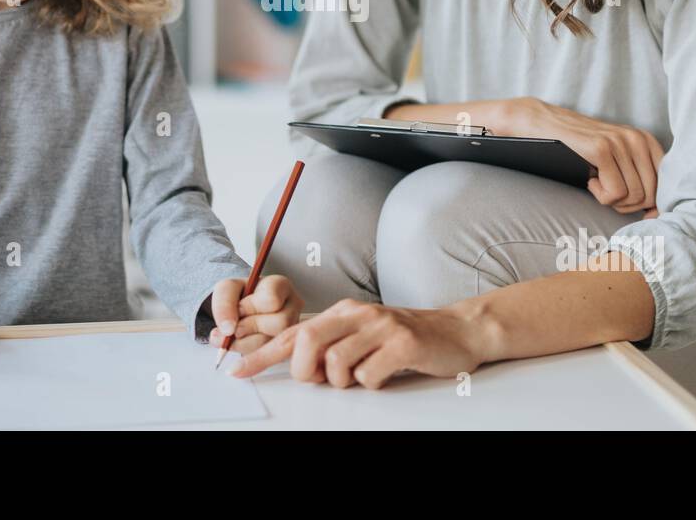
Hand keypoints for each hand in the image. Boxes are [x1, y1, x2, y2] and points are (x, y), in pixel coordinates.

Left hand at [207, 275, 303, 354]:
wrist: (240, 309)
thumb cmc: (239, 296)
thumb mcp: (226, 290)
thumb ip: (224, 303)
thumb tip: (228, 329)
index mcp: (281, 286)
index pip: (272, 299)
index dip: (250, 307)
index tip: (239, 307)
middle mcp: (293, 307)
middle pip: (280, 323)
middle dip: (250, 327)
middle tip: (237, 325)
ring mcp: (291, 329)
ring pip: (274, 343)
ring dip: (247, 342)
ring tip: (237, 335)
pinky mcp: (286, 348)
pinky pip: (270, 357)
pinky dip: (248, 353)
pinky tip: (242, 343)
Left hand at [230, 299, 483, 387]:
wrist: (458, 331)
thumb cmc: (405, 338)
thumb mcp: (363, 335)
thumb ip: (331, 346)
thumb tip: (298, 367)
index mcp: (343, 312)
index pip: (293, 332)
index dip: (262, 354)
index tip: (237, 370)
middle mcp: (358, 313)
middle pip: (307, 342)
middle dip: (305, 371)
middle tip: (322, 380)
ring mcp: (381, 326)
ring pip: (335, 364)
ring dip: (343, 382)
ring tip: (363, 376)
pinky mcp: (403, 344)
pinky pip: (368, 375)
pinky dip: (371, 384)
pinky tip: (386, 373)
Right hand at [499, 97, 663, 217]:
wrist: (545, 124)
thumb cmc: (581, 149)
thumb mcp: (618, 159)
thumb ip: (639, 179)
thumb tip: (655, 214)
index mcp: (647, 141)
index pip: (666, 186)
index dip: (653, 205)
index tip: (637, 212)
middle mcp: (638, 139)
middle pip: (650, 195)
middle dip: (628, 205)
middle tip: (607, 194)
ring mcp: (620, 143)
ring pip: (634, 196)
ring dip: (612, 200)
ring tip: (597, 184)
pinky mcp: (602, 149)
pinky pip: (615, 193)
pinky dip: (600, 195)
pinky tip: (590, 180)